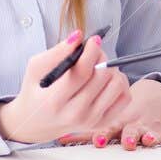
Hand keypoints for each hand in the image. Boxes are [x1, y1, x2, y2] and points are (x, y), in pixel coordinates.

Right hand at [0, 31, 133, 143]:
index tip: (94, 39)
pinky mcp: (102, 123)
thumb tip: (78, 36)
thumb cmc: (36, 91)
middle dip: (101, 57)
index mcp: (54, 101)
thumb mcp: (35, 69)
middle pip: (102, 77)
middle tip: (93, 52)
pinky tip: (106, 80)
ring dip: (111, 69)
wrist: (37, 122)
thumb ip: (56, 52)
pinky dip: (119, 83)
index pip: (81, 73)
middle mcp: (75, 114)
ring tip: (99, 66)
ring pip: (117, 85)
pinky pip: (125, 97)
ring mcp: (91, 121)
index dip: (91, 52)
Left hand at [60, 77, 160, 149]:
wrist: (154, 98)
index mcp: (117, 121)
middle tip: (125, 142)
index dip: (103, 134)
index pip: (108, 128)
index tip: (98, 141)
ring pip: (149, 133)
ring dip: (148, 137)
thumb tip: (59, 138)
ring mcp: (149, 129)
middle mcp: (133, 124)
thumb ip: (84, 130)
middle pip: (129, 131)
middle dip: (127, 136)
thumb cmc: (126, 113)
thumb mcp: (107, 118)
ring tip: (146, 140)